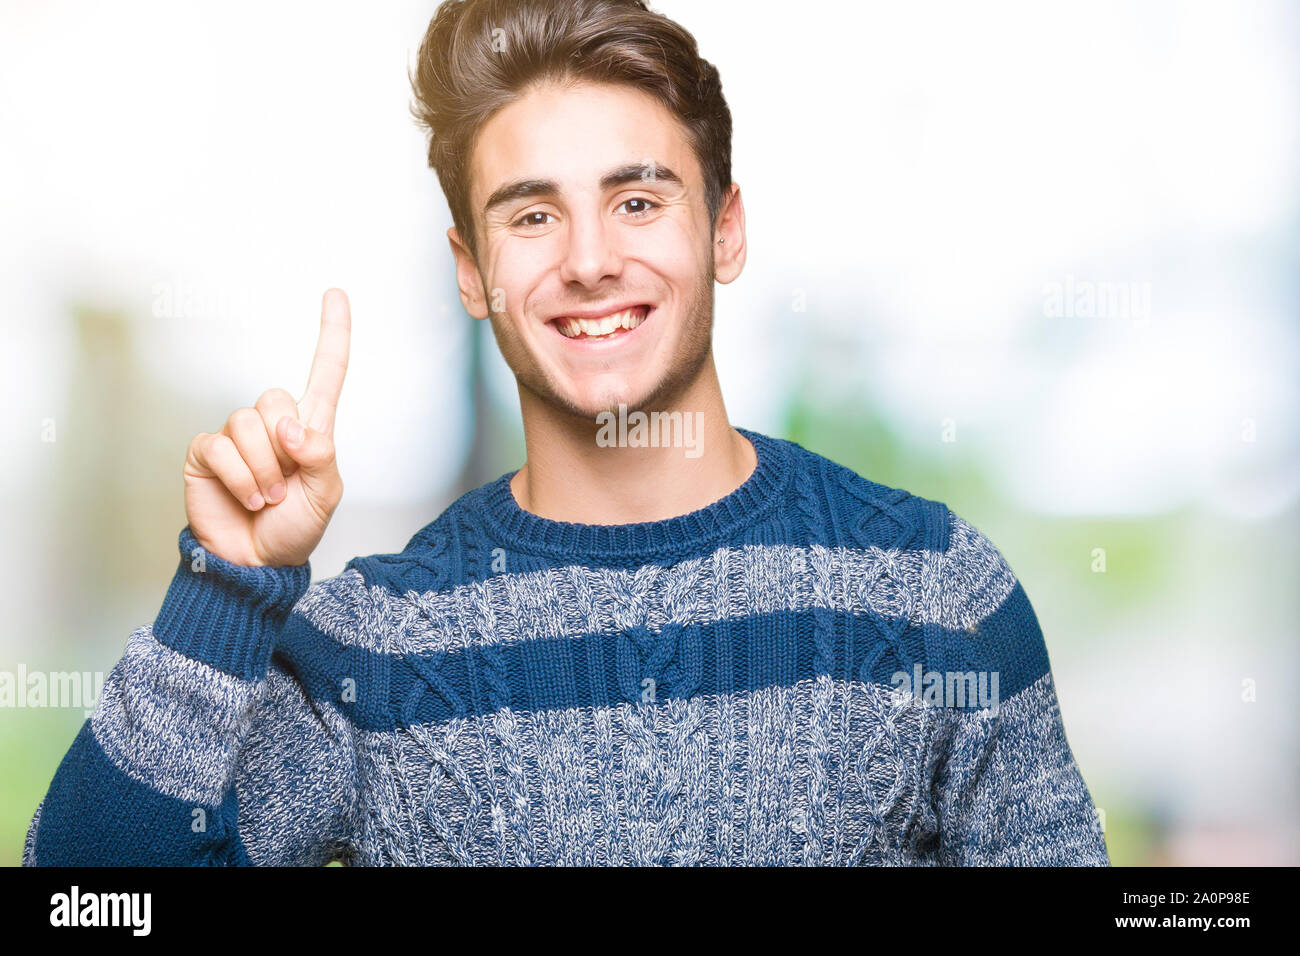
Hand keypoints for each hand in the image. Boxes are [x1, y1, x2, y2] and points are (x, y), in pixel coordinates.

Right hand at [183, 288, 349, 566]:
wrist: (258, 563)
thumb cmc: (295, 528)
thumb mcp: (325, 494)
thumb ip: (321, 455)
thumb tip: (293, 428)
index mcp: (311, 428)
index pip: (325, 372)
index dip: (332, 333)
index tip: (336, 293)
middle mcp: (273, 425)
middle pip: (276, 398)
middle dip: (284, 444)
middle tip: (287, 483)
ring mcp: (237, 437)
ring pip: (248, 423)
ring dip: (263, 469)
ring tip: (268, 498)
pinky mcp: (207, 452)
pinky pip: (221, 447)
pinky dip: (241, 478)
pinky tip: (247, 499)